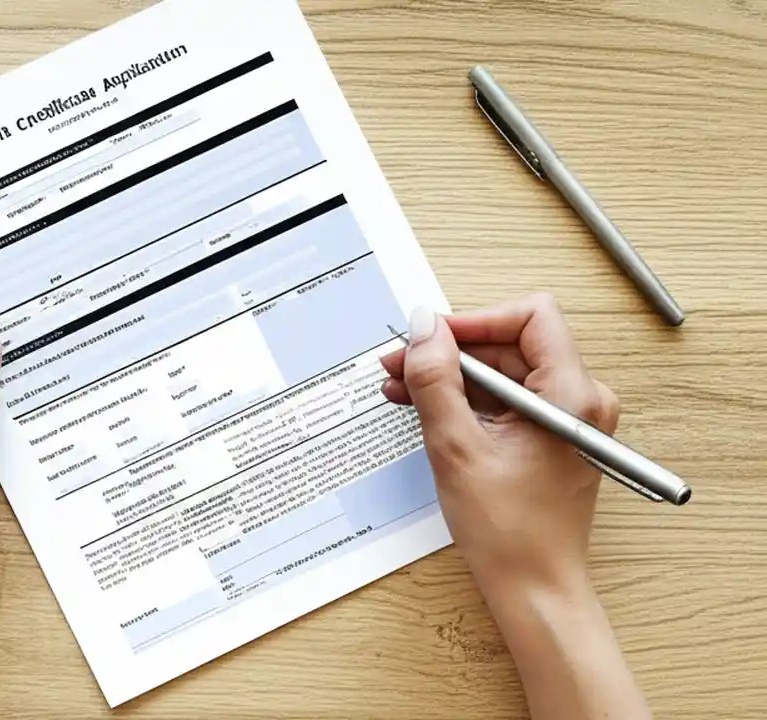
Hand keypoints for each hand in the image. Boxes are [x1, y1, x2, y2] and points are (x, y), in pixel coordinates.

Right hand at [381, 296, 649, 719]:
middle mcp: (579, 400)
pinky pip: (506, 400)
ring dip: (452, 376)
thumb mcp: (456, 447)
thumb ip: (435, 380)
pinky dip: (466, 400)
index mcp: (570, 395)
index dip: (474, 320)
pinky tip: (426, 408)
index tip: (430, 336)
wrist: (535, 589)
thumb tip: (423, 328)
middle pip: (512, 344)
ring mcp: (566, 419)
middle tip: (400, 363)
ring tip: (402, 387)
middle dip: (452, 351)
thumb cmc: (509, 533)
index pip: (530, 316)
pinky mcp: (551, 436)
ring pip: (504, 372)